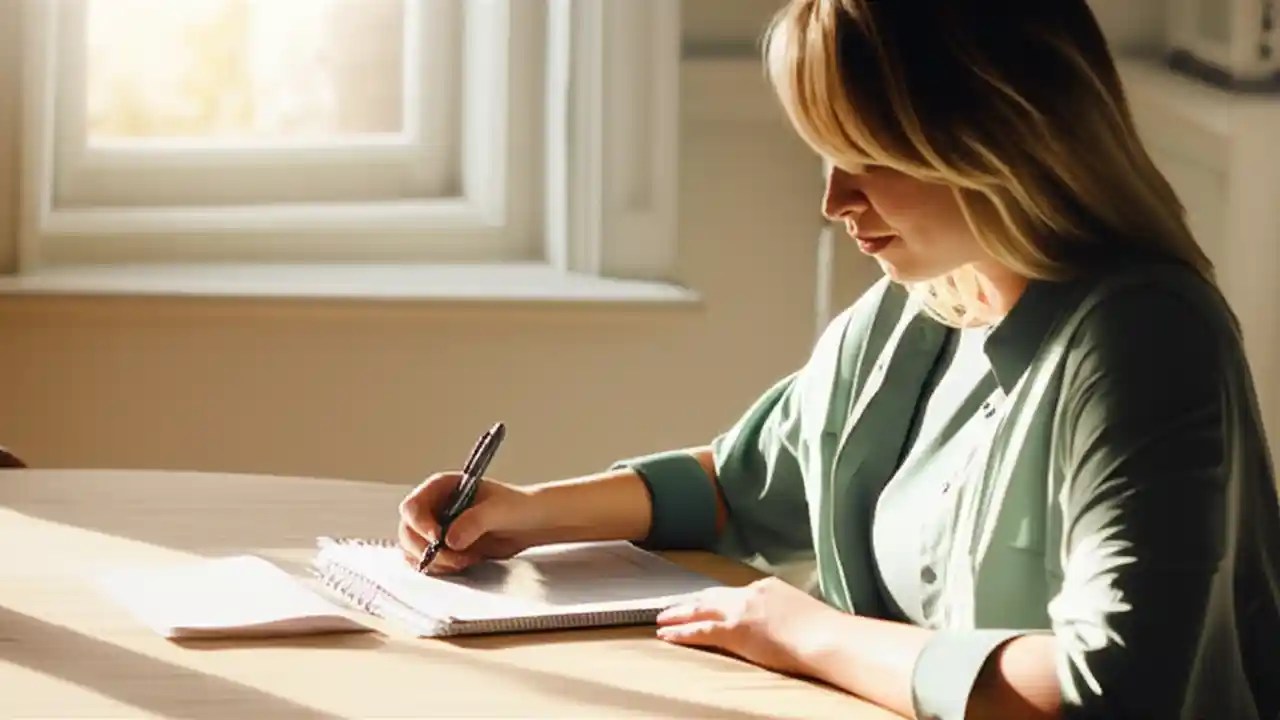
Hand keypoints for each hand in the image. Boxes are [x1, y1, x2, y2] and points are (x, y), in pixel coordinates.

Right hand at [397, 472, 551, 573]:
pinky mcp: (443, 548)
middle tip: (454, 558)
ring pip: (414, 550)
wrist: (531, 524)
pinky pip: (427, 562)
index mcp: (442, 488)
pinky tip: (464, 562)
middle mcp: (434, 507)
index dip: (420, 524)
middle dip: (427, 550)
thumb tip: (450, 539)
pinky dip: (440, 568)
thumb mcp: (499, 510)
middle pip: (408, 532)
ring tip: (465, 559)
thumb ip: (475, 521)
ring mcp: (437, 528)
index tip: (437, 539)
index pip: (413, 506)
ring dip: (435, 562)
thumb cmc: (518, 506)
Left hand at [655, 577, 840, 677]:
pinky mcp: (735, 629)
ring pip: (701, 609)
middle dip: (692, 600)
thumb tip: (786, 624)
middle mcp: (751, 593)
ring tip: (661, 618)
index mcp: (768, 588)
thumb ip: (787, 614)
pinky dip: (681, 632)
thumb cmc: (824, 632)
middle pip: (713, 595)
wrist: (825, 637)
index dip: (718, 599)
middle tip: (673, 605)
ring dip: (679, 613)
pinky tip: (667, 634)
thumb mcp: (803, 613)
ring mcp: (741, 610)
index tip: (707, 602)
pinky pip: (701, 630)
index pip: (736, 592)